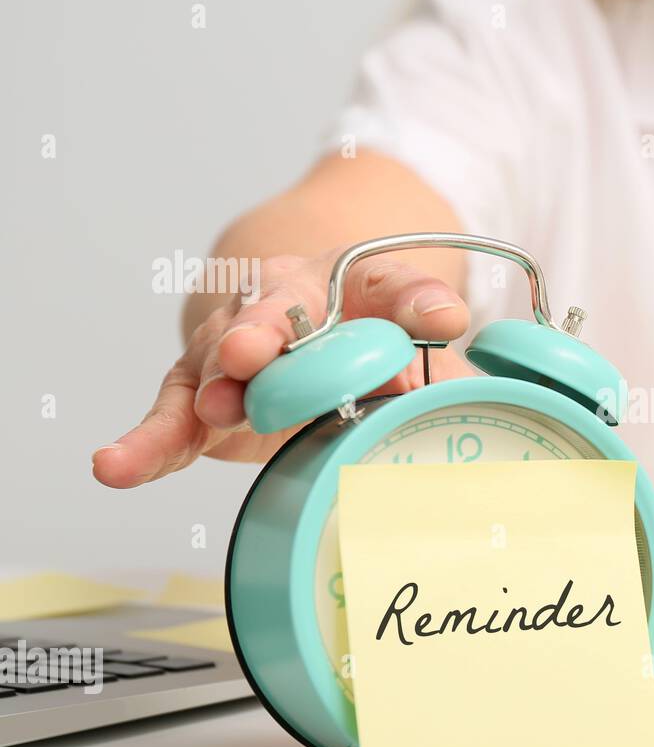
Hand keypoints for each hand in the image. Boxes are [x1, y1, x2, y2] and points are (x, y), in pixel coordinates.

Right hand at [92, 249, 472, 488]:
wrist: (300, 320)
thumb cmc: (369, 336)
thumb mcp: (414, 350)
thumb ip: (436, 368)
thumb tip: (437, 393)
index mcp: (359, 282)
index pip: (395, 285)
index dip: (417, 303)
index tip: (442, 319)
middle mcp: (288, 299)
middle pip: (281, 311)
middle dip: (267, 332)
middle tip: (256, 353)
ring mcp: (236, 340)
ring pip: (220, 358)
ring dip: (219, 385)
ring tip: (220, 408)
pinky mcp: (201, 389)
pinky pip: (175, 416)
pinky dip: (147, 443)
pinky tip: (117, 464)